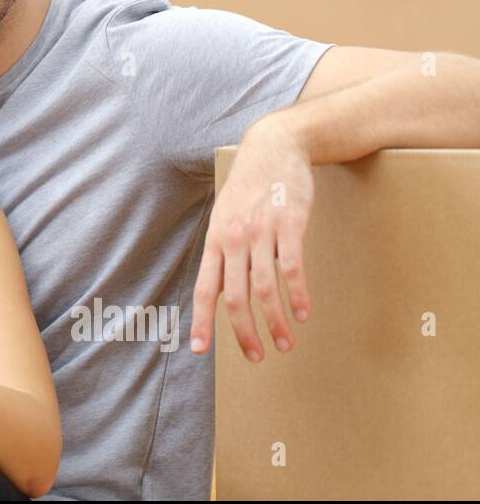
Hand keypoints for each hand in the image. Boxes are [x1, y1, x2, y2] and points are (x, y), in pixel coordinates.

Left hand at [190, 113, 313, 361]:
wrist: (273, 147)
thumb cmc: (248, 188)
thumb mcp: (225, 217)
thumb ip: (223, 252)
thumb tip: (221, 289)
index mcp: (216, 240)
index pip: (204, 289)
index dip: (202, 321)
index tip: (200, 349)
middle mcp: (234, 239)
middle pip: (235, 298)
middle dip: (245, 333)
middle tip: (256, 356)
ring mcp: (262, 232)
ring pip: (265, 289)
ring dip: (276, 322)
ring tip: (285, 343)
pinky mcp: (290, 224)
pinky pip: (292, 268)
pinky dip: (297, 295)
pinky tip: (303, 313)